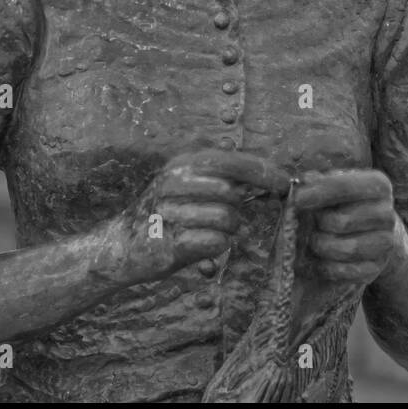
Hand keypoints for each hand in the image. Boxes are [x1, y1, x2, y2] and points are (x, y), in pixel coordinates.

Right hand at [107, 150, 287, 283]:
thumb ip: (227, 179)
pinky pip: (215, 242)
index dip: (266, 173)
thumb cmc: (168, 214)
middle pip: (233, 193)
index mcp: (184, 163)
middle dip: (238, 208)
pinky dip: (216, 246)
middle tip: (225, 218)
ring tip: (205, 231)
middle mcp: (175, 182)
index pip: (235, 162)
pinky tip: (199, 244)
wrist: (121, 245)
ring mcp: (169, 211)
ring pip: (227, 219)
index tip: (286, 184)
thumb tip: (274, 178)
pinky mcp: (169, 242)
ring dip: (226, 230)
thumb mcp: (192, 185)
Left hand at [295, 168, 402, 285]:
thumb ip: (316, 182)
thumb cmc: (344, 204)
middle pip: (342, 221)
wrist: (369, 233)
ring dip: (321, 247)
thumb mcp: (333, 186)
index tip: (298, 199)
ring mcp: (386, 242)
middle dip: (318, 224)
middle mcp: (386, 213)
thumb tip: (304, 180)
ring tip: (314, 241)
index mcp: (377, 185)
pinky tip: (320, 260)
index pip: (346, 186)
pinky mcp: (377, 267)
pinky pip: (346, 271)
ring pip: (345, 249)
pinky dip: (327, 267)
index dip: (319, 193)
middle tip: (309, 224)